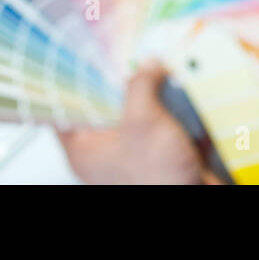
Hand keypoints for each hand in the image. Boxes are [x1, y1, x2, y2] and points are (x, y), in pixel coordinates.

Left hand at [56, 59, 221, 183]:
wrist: (194, 200)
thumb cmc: (157, 179)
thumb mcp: (144, 120)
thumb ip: (140, 85)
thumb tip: (146, 64)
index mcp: (83, 148)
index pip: (64, 109)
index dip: (71, 82)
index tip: (80, 59)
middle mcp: (100, 153)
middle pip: (101, 107)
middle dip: (117, 83)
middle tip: (126, 60)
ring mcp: (127, 155)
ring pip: (129, 115)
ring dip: (145, 96)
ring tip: (155, 75)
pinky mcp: (152, 156)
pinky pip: (153, 126)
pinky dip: (163, 111)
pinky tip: (174, 98)